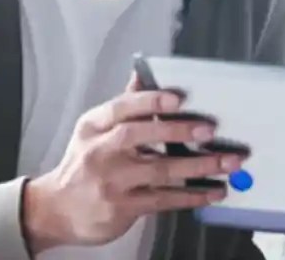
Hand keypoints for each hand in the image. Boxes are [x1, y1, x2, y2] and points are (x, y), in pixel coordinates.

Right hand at [21, 76, 245, 251]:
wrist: (56, 210)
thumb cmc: (83, 165)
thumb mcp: (94, 131)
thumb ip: (124, 105)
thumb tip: (143, 73)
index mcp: (94, 126)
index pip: (121, 107)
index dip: (149, 101)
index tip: (177, 98)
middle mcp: (99, 152)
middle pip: (138, 135)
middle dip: (177, 129)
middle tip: (209, 129)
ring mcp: (111, 182)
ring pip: (159, 170)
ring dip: (198, 166)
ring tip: (227, 162)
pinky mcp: (123, 207)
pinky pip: (163, 199)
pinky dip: (192, 195)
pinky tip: (212, 191)